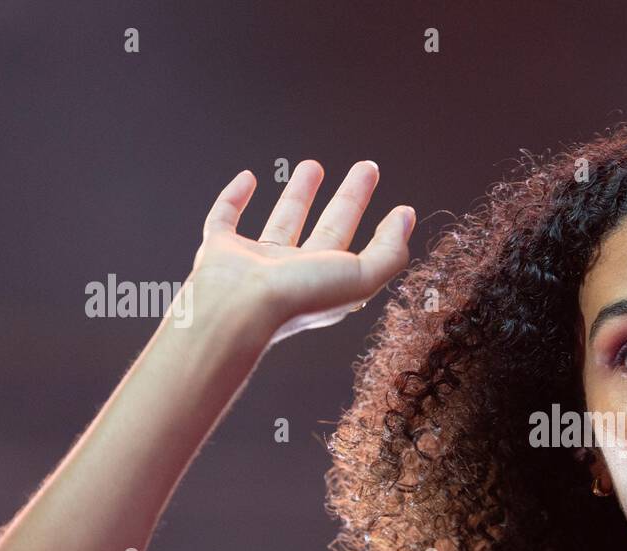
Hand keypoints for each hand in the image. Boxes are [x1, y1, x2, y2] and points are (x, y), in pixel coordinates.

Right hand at [175, 160, 414, 348]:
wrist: (239, 308)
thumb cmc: (300, 296)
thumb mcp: (361, 276)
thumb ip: (389, 251)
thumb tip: (406, 217)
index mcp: (326, 281)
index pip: (360, 246)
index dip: (378, 222)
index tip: (394, 199)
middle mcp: (295, 273)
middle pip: (328, 228)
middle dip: (348, 198)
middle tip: (365, 168)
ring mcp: (256, 262)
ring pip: (283, 221)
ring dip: (299, 195)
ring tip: (313, 165)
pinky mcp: (219, 250)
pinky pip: (225, 219)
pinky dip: (234, 198)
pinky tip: (248, 177)